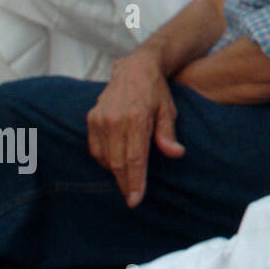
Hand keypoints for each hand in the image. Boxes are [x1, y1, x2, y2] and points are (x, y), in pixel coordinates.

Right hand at [87, 49, 185, 206]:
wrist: (135, 68)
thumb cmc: (156, 91)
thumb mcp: (169, 110)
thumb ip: (168, 134)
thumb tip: (177, 154)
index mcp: (137, 118)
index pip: (135, 158)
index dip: (135, 182)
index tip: (136, 200)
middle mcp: (116, 119)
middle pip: (118, 162)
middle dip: (125, 184)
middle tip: (132, 199)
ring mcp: (101, 118)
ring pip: (105, 157)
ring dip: (115, 173)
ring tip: (126, 182)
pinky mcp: (92, 118)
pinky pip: (95, 148)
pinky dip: (105, 160)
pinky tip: (115, 164)